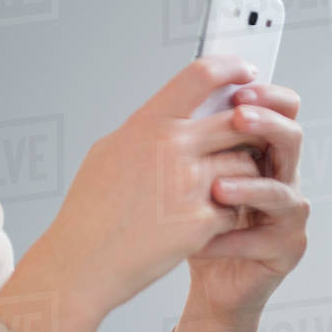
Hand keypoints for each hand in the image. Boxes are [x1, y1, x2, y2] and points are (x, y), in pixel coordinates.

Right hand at [38, 55, 293, 317]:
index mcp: (148, 124)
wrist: (81, 263)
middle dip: (250, 135)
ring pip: (246, 166)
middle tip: (248, 146)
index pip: (201, 75)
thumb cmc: (90, 212)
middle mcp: (172, 147)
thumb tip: (175, 116)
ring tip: (221, 192)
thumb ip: (147, 130)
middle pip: (238, 123)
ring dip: (243, 179)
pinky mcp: (201, 222)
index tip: (246, 73)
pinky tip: (206, 223)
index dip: (231, 69)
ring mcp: (189, 184)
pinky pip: (236, 209)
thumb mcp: (109, 153)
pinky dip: (227, 216)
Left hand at [185, 82, 309, 321]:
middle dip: (266, 124)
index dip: (266, 96)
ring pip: (280, 192)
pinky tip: (201, 244)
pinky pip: (261, 241)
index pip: (282, 110)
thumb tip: (182, 102)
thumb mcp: (196, 176)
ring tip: (217, 188)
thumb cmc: (202, 224)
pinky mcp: (287, 249)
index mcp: (266, 153)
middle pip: (292, 139)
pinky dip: (228, 241)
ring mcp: (291, 215)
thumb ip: (200, 143)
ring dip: (248, 187)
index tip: (236, 90)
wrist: (211, 280)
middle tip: (237, 118)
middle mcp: (285, 178)